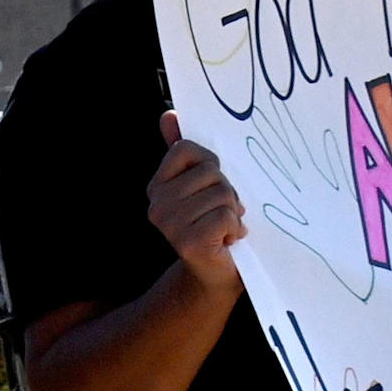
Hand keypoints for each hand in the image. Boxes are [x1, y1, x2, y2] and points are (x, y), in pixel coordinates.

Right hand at [147, 110, 244, 284]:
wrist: (216, 275)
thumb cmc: (213, 225)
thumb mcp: (201, 185)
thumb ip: (184, 152)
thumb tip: (169, 115)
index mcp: (157, 187)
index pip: (187, 149)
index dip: (210, 164)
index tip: (210, 187)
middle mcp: (156, 205)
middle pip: (210, 171)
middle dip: (226, 191)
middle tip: (221, 213)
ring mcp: (170, 225)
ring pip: (221, 193)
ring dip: (232, 211)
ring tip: (224, 228)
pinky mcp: (189, 243)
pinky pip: (226, 215)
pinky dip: (235, 227)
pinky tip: (227, 240)